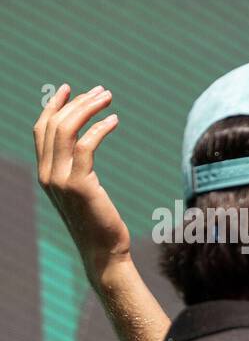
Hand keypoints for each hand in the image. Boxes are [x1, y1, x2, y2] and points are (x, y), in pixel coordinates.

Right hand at [33, 84, 127, 278]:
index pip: (42, 130)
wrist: (103, 251)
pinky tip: (114, 121)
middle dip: (76, 102)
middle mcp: (47, 174)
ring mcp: (60, 179)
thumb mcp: (82, 191)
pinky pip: (87, 146)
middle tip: (101, 91)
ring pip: (67, 131)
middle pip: (55, 125)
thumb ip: (75, 170)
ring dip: (88, 109)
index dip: (52, 107)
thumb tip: (82, 148)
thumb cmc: (98, 223)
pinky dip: (100, 128)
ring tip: (107, 97)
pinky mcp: (79, 185)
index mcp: (45, 173)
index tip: (67, 89)